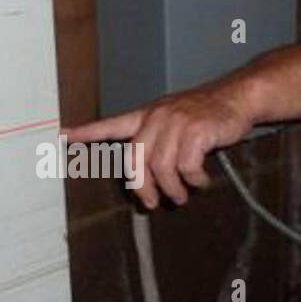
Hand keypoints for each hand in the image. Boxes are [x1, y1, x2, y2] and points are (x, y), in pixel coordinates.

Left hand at [61, 84, 255, 209]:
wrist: (238, 97)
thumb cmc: (207, 116)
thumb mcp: (176, 121)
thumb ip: (158, 143)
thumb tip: (149, 179)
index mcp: (148, 115)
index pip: (113, 124)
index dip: (88, 132)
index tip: (62, 136)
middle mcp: (157, 116)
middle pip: (135, 159)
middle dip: (142, 187)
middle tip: (152, 203)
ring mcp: (176, 121)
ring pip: (161, 167)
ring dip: (172, 188)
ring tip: (181, 195)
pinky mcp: (196, 130)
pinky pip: (186, 166)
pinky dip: (193, 180)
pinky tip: (200, 180)